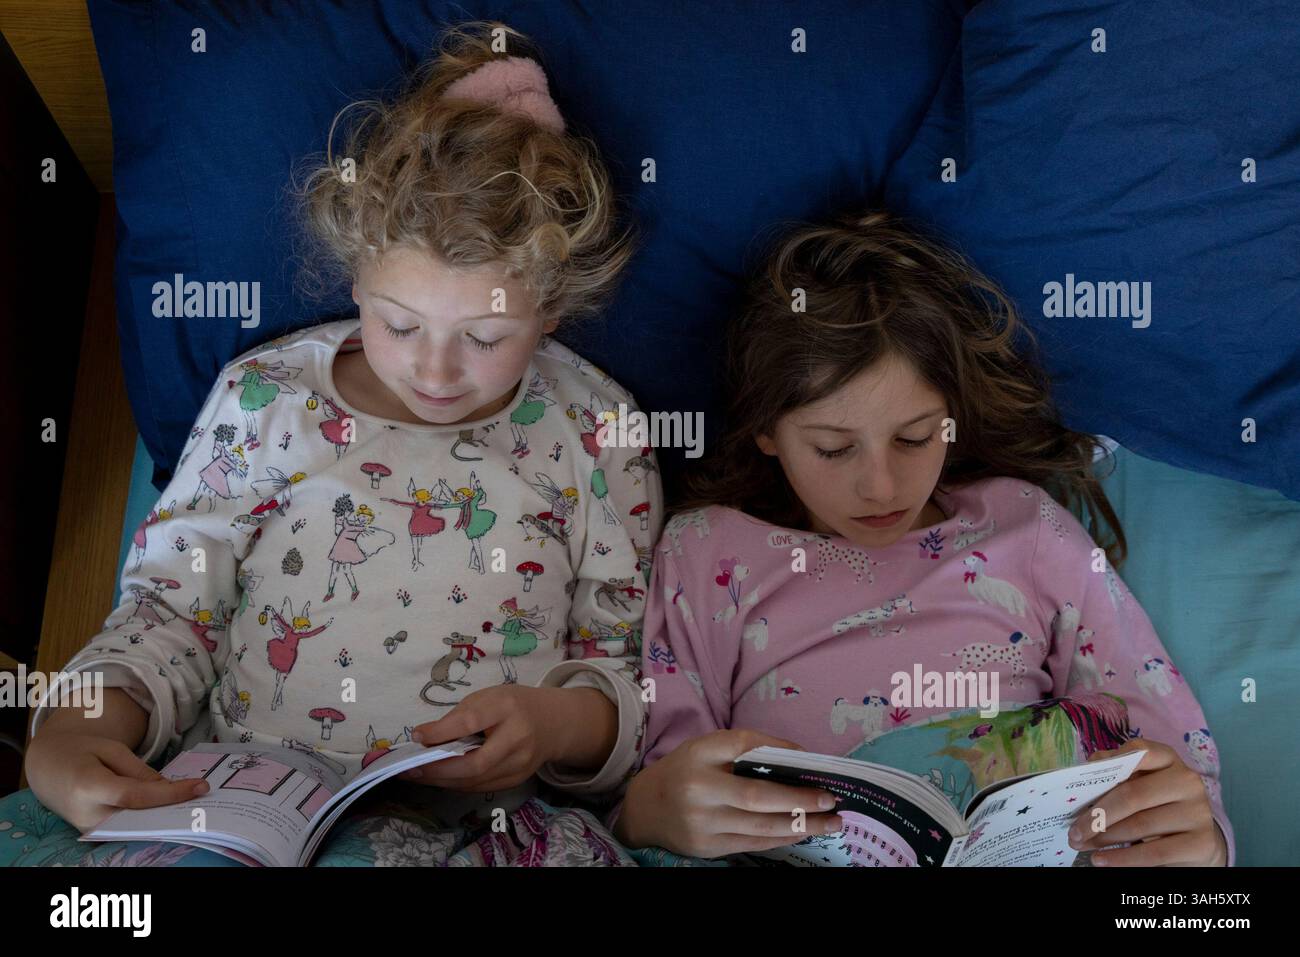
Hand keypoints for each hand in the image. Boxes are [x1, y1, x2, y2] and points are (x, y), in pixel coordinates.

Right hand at [24, 730, 209, 832]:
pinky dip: (152, 821)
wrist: (50, 767)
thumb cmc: (83, 752)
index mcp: (88, 786)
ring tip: (196, 805)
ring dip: (166, 818)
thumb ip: (139, 771)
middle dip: (173, 811)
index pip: (136, 796)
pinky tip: (174, 811)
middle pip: (138, 818)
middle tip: (206, 800)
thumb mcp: (112, 750)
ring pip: (135, 828)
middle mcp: (87, 814)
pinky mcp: (95, 834)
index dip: (170, 794)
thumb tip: (167, 789)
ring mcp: (89, 829)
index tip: (201, 786)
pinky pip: (128, 829)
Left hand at [400, 685, 573, 792]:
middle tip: (410, 769)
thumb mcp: (487, 698)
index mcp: (508, 708)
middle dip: (438, 769)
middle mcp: (518, 738)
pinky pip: (481, 786)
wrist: (554, 722)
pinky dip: (457, 784)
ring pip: (475, 781)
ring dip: (442, 780)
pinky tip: (440, 778)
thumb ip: (459, 717)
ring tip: (417, 775)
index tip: (417, 737)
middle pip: (475, 763)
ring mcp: (520, 764)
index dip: (441, 732)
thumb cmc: (513, 705)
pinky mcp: (517, 780)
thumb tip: (424, 738)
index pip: (471, 722)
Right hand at [614, 728, 843, 858]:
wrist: (644, 808)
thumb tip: (797, 760)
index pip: (744, 745)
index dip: (780, 750)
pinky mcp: (706, 846)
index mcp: (698, 753)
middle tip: (830, 798)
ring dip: (800, 825)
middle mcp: (697, 787)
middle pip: (756, 794)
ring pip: (759, 825)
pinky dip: (781, 838)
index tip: (811, 760)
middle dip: (799, 798)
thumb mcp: (705, 750)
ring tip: (830, 821)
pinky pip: (752, 843)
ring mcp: (701, 821)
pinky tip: (803, 832)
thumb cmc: (685, 772)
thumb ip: (741, 750)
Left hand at [1068, 737, 1227, 865]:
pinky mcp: (1201, 842)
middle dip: (1096, 815)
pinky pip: (1154, 853)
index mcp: (1168, 759)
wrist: (1198, 840)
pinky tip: (1101, 859)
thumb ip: (1117, 776)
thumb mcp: (1140, 785)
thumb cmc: (1158, 806)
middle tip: (1073, 830)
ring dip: (1104, 838)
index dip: (1109, 763)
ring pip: (1140, 826)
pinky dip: (1122, 858)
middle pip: (1132, 795)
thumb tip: (1085, 772)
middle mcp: (1187, 781)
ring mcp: (1198, 812)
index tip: (1081, 782)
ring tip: (1081, 844)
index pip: (1139, 752)